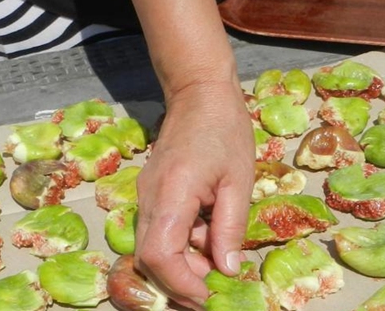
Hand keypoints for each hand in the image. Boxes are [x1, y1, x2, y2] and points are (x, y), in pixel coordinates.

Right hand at [134, 81, 254, 308]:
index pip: (160, 256)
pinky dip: (181, 246)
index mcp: (171, 194)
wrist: (199, 93)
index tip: (209, 298)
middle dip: (180, 283)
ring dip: (181, 266)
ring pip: (152, 248)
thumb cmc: (224, 129)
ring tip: (217, 267)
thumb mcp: (238, 181)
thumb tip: (227, 270)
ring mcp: (145, 196)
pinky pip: (158, 231)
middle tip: (214, 292)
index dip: (182, 285)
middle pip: (149, 259)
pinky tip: (208, 242)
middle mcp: (148, 198)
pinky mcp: (151, 193)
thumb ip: (230, 227)